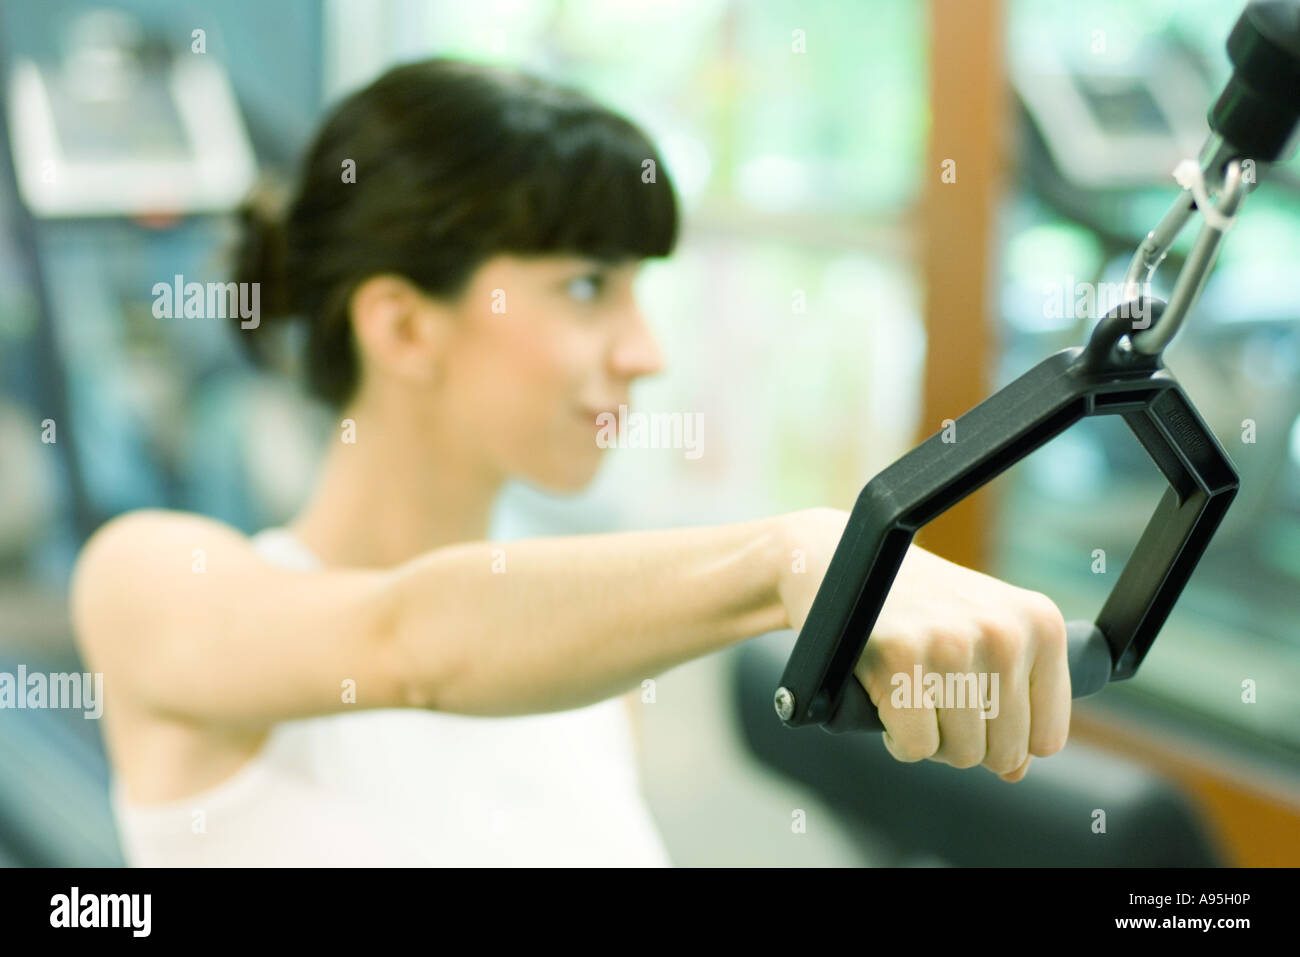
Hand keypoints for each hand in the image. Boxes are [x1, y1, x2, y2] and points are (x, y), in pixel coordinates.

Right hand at [778, 508, 1070, 781]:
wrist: (843, 561)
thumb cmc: (921, 604)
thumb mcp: (984, 634)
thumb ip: (1012, 697)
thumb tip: (1015, 771)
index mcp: (1040, 625)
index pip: (1046, 738)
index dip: (1006, 738)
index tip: (975, 709)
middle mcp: (1005, 633)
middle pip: (1005, 753)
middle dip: (966, 741)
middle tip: (936, 700)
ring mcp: (953, 645)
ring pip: (961, 754)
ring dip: (930, 738)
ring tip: (912, 692)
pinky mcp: (901, 660)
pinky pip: (915, 748)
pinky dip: (897, 738)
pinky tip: (888, 698)